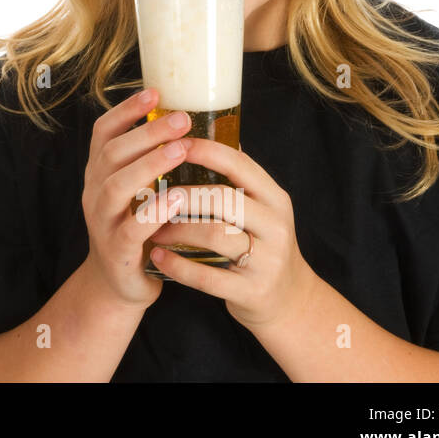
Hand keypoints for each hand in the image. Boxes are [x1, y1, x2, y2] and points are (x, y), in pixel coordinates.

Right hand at [81, 88, 197, 311]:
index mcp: (99, 174)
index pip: (103, 133)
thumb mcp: (136, 192)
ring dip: (150, 165)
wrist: (119, 285)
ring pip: (117, 187)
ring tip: (181, 150)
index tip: (155, 92)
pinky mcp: (117, 251)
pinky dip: (155, 211)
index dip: (126, 110)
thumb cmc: (137, 230)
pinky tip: (178, 197)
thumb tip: (191, 125)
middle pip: (112, 154)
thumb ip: (150, 162)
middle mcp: (94, 192)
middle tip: (182, 118)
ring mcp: (102, 222)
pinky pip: (132, 227)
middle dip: (147, 133)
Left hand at [146, 135, 318, 330]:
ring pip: (213, 234)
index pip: (239, 164)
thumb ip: (235, 182)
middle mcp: (275, 226)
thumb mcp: (260, 210)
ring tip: (149, 226)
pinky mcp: (252, 291)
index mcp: (275, 198)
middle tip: (150, 196)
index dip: (203, 151)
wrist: (289, 301)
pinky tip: (156, 256)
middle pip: (223, 198)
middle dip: (180, 195)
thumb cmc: (261, 245)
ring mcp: (267, 260)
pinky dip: (176, 265)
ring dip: (174, 228)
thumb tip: (196, 136)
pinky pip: (207, 276)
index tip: (170, 144)